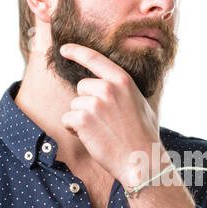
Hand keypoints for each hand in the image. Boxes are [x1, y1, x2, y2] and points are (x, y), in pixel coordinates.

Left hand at [57, 43, 161, 187]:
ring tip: (100, 130)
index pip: (95, 59)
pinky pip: (68, 119)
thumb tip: (112, 84)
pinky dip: (74, 129)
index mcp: (123, 80)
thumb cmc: (142, 135)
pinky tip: (91, 137)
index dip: (77, 52)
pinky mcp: (83, 119)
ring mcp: (95, 103)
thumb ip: (123, 90)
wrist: (140, 159)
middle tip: (103, 120)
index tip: (64, 48)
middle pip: (81, 87)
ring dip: (80, 118)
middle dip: (86, 102)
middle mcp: (108, 88)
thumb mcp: (140, 103)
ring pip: (74, 104)